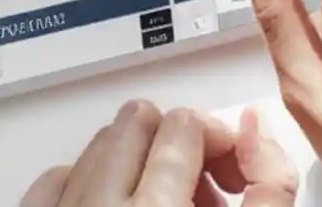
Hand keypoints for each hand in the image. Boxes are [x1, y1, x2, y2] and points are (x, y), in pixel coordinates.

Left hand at [21, 100, 297, 206]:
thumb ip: (267, 190)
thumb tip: (257, 128)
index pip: (185, 125)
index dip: (218, 141)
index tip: (233, 171)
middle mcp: (99, 205)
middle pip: (138, 122)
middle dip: (177, 147)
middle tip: (203, 193)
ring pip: (97, 144)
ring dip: (134, 164)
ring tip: (162, 206)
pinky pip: (54, 180)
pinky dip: (85, 186)